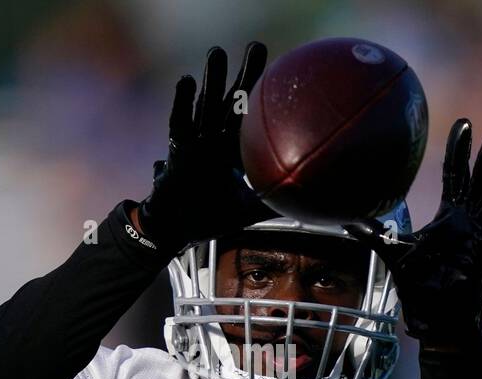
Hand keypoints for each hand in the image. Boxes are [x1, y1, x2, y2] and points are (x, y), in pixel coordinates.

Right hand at [137, 43, 276, 253]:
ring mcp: (196, 142)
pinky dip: (182, 102)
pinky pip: (180, 123)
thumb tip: (304, 206)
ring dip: (212, 79)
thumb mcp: (246, 210)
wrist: (177, 229)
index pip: (251, 116)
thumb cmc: (209, 217)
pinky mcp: (177, 151)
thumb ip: (271, 204)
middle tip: (257, 46)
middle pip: (232, 101)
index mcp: (232, 150)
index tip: (280, 72)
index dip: (263, 95)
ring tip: (217, 51)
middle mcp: (215, 140)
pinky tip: (187, 80)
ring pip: (206, 105)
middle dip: (244, 74)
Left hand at [345, 119, 481, 344]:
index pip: (455, 175)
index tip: (463, 123)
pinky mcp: (478, 261)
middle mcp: (468, 223)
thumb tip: (348, 222)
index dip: (459, 150)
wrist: (435, 316)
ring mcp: (477, 240)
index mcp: (450, 217)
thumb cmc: (419, 284)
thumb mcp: (393, 251)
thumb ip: (376, 234)